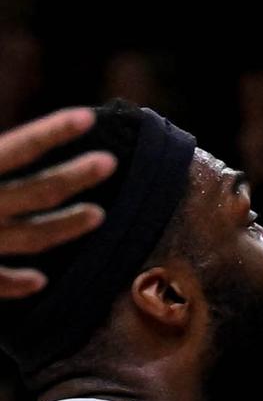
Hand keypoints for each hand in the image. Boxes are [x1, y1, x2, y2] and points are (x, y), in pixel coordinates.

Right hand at [0, 107, 112, 296]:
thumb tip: (38, 138)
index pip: (16, 149)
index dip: (50, 132)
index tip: (87, 117)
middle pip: (34, 192)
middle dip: (73, 177)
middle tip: (110, 162)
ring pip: (26, 237)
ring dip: (63, 227)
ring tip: (99, 216)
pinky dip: (14, 283)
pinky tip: (40, 281)